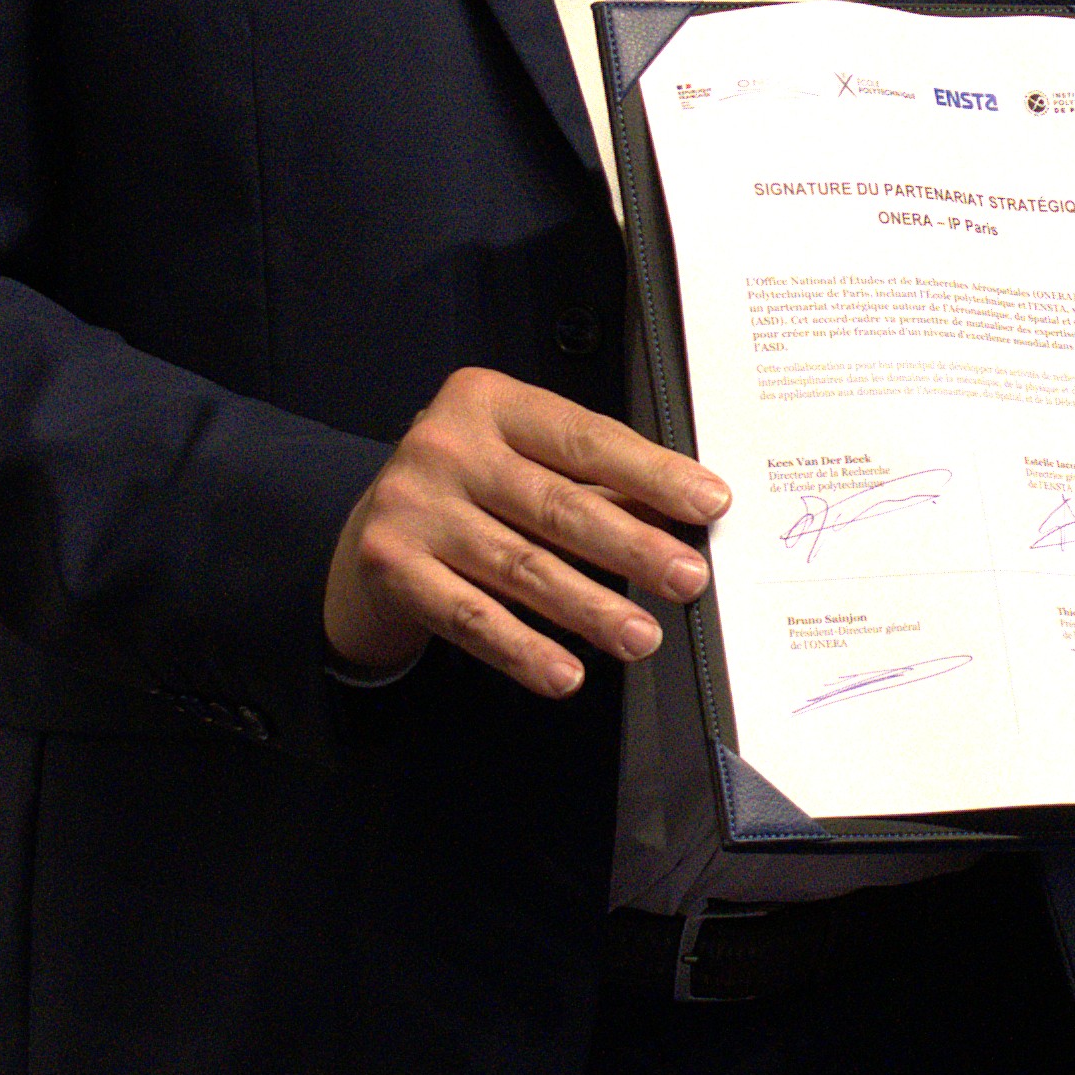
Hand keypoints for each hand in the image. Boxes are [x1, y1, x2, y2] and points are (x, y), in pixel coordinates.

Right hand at [320, 369, 725, 692]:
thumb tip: (682, 516)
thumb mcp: (523, 464)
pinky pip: (470, 616)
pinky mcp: (392, 564)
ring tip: (641, 635)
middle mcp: (446, 446)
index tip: (708, 504)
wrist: (366, 533)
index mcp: (488, 402)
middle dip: (632, 547)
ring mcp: (413, 505)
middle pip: (557, 505)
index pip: (584, 439)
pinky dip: (523, 649)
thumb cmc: (467, 492)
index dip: (651, 474)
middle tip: (686, 579)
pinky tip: (565, 673)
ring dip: (589, 608)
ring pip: (520, 566)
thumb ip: (594, 483)